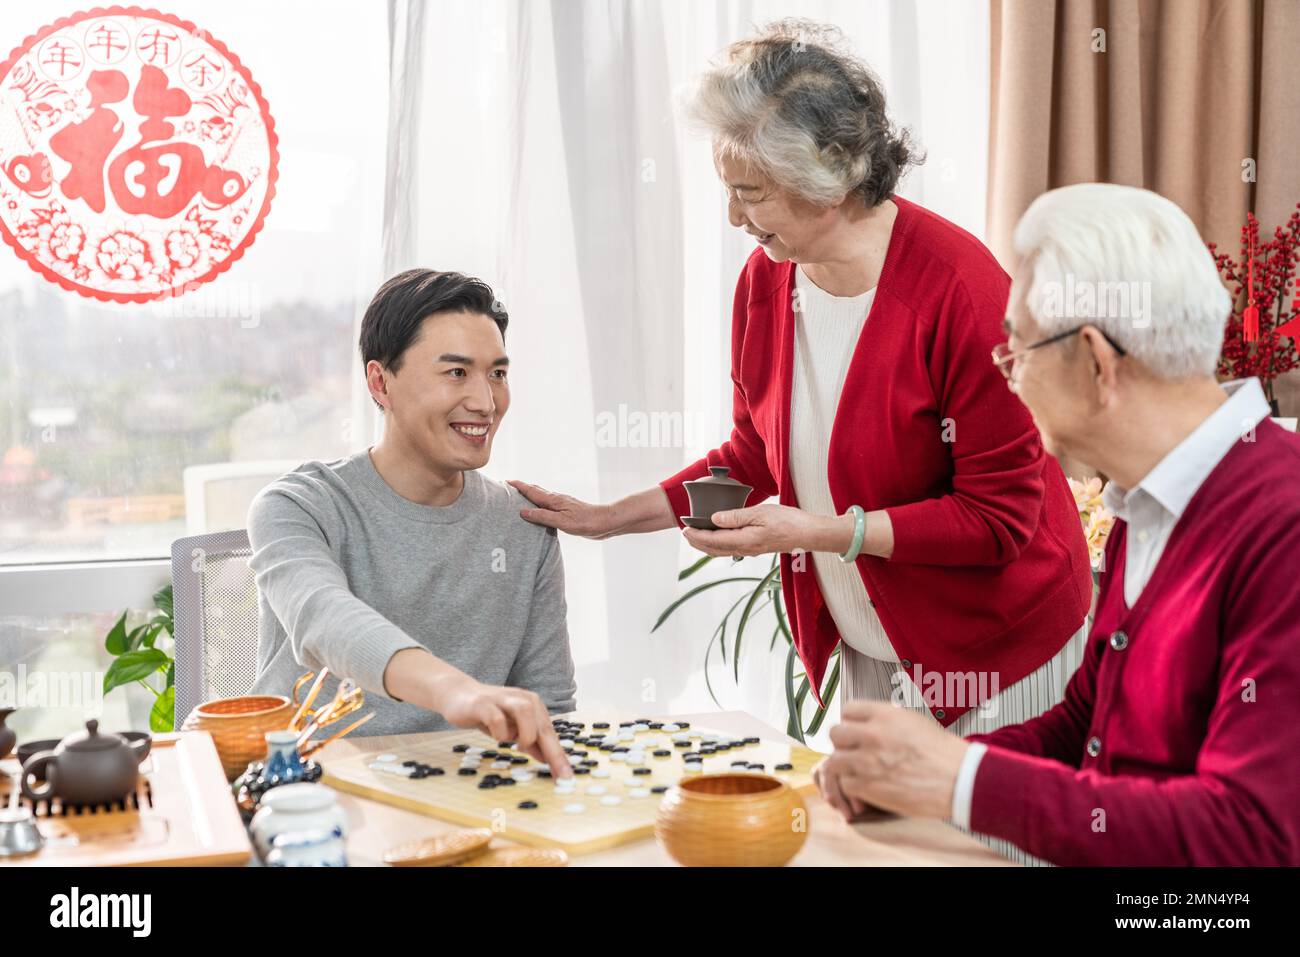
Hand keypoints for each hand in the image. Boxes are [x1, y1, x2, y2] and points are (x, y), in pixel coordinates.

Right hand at [430, 673, 572, 776]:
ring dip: (524, 735)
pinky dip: (499, 732)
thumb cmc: (489, 713)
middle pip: (543, 727)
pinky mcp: (484, 704)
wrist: (458, 694)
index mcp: (534, 705)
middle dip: (554, 754)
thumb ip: (529, 741)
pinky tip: (495, 735)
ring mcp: (503, 700)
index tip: (566, 778)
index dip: (559, 756)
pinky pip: (497, 719)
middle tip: (560, 776)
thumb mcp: (512, 729)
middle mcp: (523, 699)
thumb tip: (547, 759)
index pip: (550, 734)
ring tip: (516, 745)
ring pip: (525, 713)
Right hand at [508, 480, 615, 538]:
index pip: (532, 491)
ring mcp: (563, 505)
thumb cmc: (585, 522)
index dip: (519, 486)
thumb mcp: (561, 522)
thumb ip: (542, 516)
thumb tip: (522, 511)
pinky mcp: (568, 511)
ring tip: (521, 496)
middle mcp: (557, 500)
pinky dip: (540, 504)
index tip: (507, 481)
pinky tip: (541, 510)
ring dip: (531, 495)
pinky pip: (549, 505)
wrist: (605, 522)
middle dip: (523, 488)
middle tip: (510, 487)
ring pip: (543, 497)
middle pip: (536, 491)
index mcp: (554, 500)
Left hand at [682, 504, 831, 557]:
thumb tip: (715, 519)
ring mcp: (751, 550)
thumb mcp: (760, 513)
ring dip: (707, 545)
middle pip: (714, 549)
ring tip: (697, 537)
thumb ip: (736, 516)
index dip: (696, 535)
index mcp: (744, 540)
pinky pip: (731, 549)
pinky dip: (719, 545)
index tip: (684, 529)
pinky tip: (719, 539)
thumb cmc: (788, 521)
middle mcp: (745, 548)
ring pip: (722, 550)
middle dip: (697, 542)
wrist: (809, 534)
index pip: (713, 539)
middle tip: (685, 534)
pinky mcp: (757, 548)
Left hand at [821, 701, 969, 819]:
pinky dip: (853, 787)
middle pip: (836, 733)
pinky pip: (846, 783)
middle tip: (853, 751)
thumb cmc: (944, 754)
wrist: (960, 780)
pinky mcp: (869, 786)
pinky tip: (866, 787)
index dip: (850, 720)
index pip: (849, 709)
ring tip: (859, 771)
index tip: (854, 729)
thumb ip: (887, 720)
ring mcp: (868, 761)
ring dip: (846, 766)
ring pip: (836, 759)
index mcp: (885, 715)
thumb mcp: (914, 722)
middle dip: (843, 742)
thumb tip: (871, 722)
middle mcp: (873, 734)